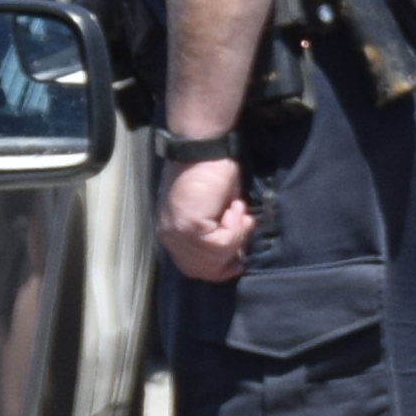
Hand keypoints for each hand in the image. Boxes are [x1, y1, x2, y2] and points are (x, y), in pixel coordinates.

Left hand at [162, 155, 255, 283]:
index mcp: (172, 234)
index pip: (194, 268)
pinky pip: (222, 244)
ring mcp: (178, 233)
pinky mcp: (189, 226)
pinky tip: (235, 206)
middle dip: (231, 253)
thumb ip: (217, 233)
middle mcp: (170, 237)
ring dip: (236, 235)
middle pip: (205, 269)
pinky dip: (236, 227)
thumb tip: (236, 257)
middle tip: (245, 224)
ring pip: (216, 258)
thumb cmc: (213, 172)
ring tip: (238, 210)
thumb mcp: (217, 210)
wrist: (204, 146)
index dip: (219, 268)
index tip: (240, 260)